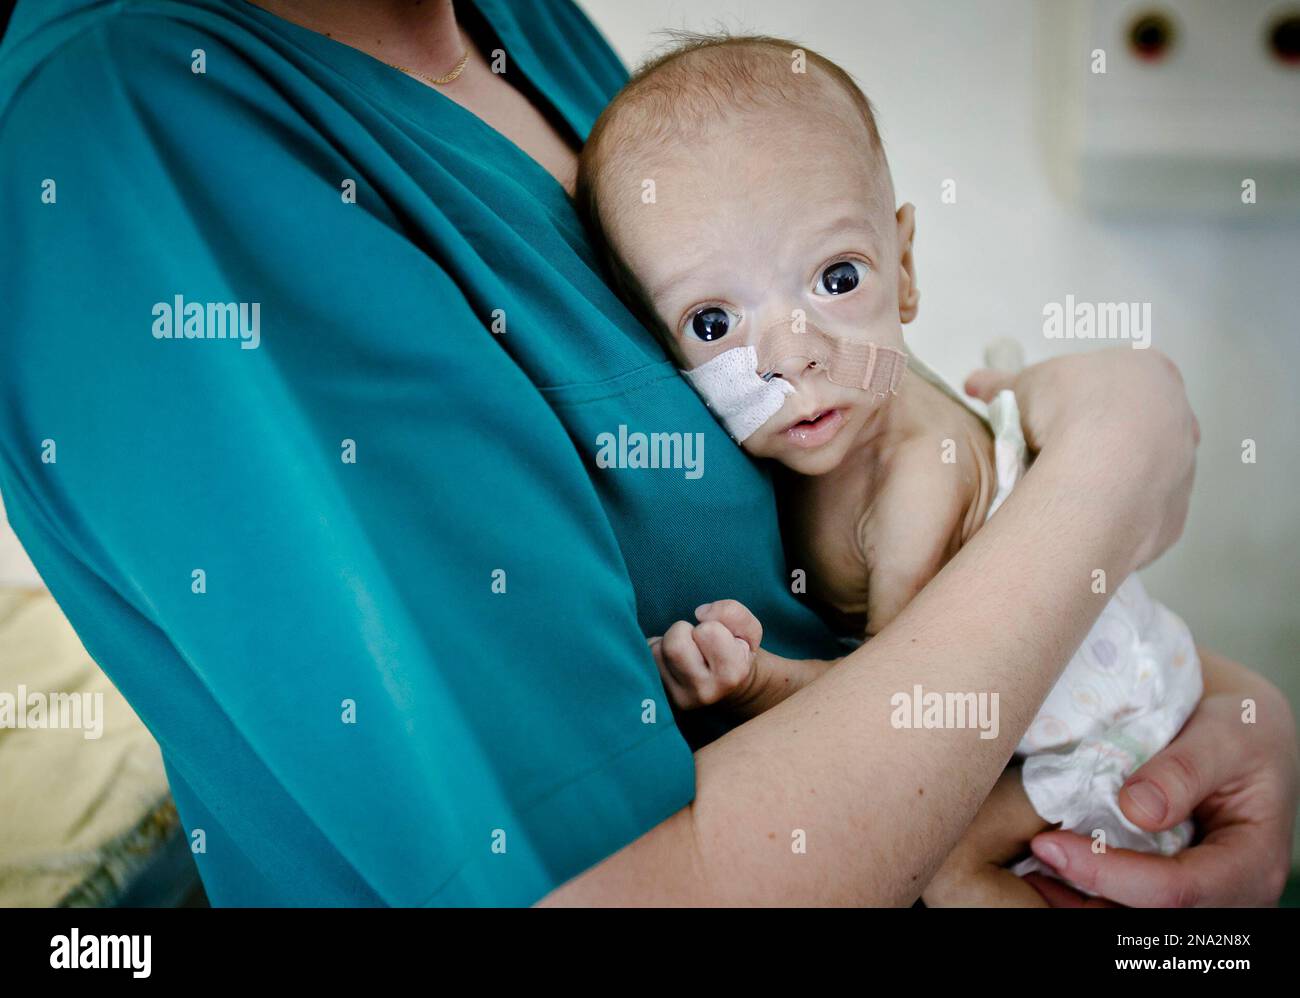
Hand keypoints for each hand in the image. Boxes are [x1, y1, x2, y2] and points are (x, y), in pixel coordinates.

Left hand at [649, 600, 761, 710]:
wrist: (725, 688)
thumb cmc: (735, 652)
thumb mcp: (748, 632)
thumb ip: (733, 613)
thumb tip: (700, 613)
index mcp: (731, 676)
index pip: (708, 631)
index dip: (713, 626)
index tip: (718, 641)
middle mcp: (702, 693)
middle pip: (675, 644)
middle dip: (685, 632)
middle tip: (697, 644)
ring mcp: (676, 698)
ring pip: (656, 650)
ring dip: (668, 642)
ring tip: (686, 654)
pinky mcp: (656, 697)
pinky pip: (644, 659)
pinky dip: (656, 653)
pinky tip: (671, 663)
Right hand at [965, 348, 1199, 570]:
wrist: (1101, 472)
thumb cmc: (1067, 412)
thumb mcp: (1021, 388)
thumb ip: (1000, 385)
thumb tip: (974, 382)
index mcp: (1150, 371)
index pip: (1120, 382)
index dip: (1084, 399)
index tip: (1055, 417)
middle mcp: (1179, 416)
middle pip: (1139, 427)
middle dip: (1103, 440)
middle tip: (1059, 455)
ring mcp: (1184, 467)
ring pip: (1145, 473)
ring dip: (1111, 479)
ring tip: (1066, 491)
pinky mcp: (1174, 514)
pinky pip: (1140, 513)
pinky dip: (1115, 515)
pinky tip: (1084, 518)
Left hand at [1025, 651, 1297, 906]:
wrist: (1244, 739)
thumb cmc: (1241, 732)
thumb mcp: (1225, 735)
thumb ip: (1184, 770)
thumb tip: (1136, 809)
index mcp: (1253, 863)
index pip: (1178, 889)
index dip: (1111, 873)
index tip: (1050, 843)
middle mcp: (1229, 895)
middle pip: (1148, 913)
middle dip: (1086, 889)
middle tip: (1032, 853)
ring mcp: (1201, 897)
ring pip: (1131, 915)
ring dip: (1078, 897)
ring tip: (1030, 866)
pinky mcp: (1171, 889)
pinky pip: (1125, 904)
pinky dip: (1083, 890)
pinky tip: (1045, 868)